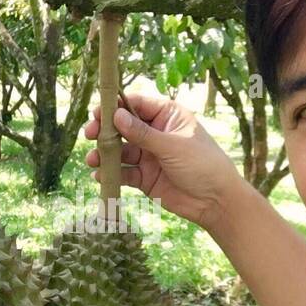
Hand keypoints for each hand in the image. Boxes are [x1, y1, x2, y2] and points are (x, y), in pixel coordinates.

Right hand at [83, 90, 244, 230]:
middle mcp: (156, 133)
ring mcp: (149, 155)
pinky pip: (124, 173)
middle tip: (89, 134)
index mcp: (167, 116)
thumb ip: (143, 133)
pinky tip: (100, 176)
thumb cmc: (203, 164)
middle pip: (123, 127)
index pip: (136, 105)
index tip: (97, 113)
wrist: (215, 201)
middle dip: (105, 131)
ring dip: (105, 154)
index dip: (116, 107)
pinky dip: (112, 174)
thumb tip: (116, 116)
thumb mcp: (172, 145)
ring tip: (92, 160)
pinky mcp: (145, 177)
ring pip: (120, 151)